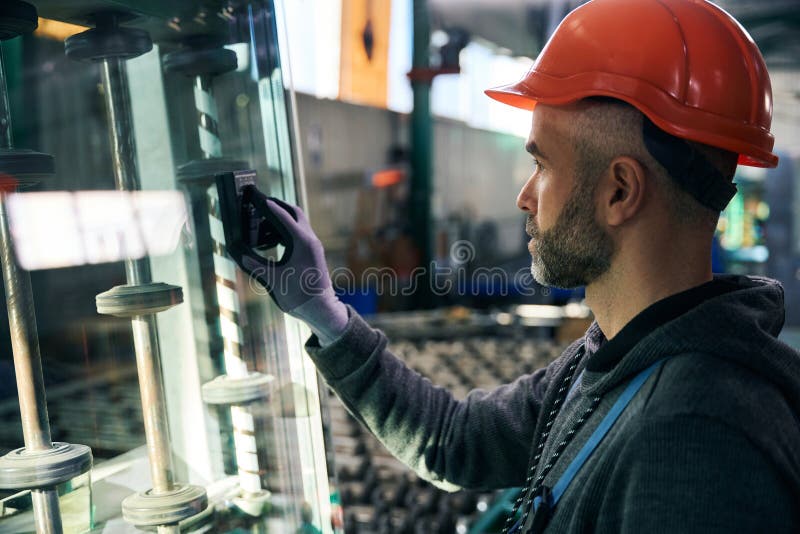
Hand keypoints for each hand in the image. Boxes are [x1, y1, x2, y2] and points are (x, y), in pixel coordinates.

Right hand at [230, 188, 347, 342]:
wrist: (321, 309)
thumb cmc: (298, 296)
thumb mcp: (273, 279)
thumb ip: (254, 265)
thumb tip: (238, 255)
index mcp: (302, 242)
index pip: (283, 216)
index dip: (268, 206)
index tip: (257, 197)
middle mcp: (311, 240)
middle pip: (294, 213)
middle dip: (277, 207)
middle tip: (260, 204)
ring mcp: (314, 246)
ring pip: (298, 223)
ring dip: (281, 220)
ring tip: (260, 226)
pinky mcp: (314, 253)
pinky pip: (299, 234)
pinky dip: (286, 231)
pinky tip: (271, 242)